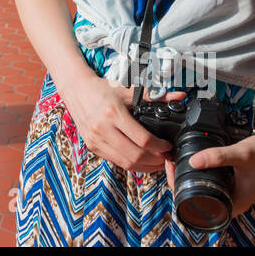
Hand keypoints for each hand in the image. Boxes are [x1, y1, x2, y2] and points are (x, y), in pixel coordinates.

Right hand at [63, 75, 187, 173]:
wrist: (76, 90)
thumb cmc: (102, 89)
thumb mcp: (127, 90)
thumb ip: (155, 95)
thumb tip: (179, 96)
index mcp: (114, 113)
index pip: (143, 139)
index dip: (160, 147)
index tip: (168, 146)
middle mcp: (103, 128)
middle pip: (136, 155)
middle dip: (155, 160)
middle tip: (166, 157)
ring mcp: (95, 139)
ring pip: (125, 162)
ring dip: (145, 166)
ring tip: (157, 162)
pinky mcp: (92, 146)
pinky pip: (115, 161)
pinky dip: (131, 164)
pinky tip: (141, 161)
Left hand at [163, 133, 254, 219]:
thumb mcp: (242, 154)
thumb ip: (219, 157)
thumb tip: (194, 161)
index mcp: (235, 204)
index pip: (199, 206)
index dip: (180, 191)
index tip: (172, 170)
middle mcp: (232, 201)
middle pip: (198, 198)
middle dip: (180, 181)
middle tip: (171, 162)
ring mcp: (232, 192)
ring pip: (203, 188)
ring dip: (189, 175)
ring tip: (176, 159)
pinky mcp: (232, 182)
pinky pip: (210, 180)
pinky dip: (200, 170)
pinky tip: (193, 159)